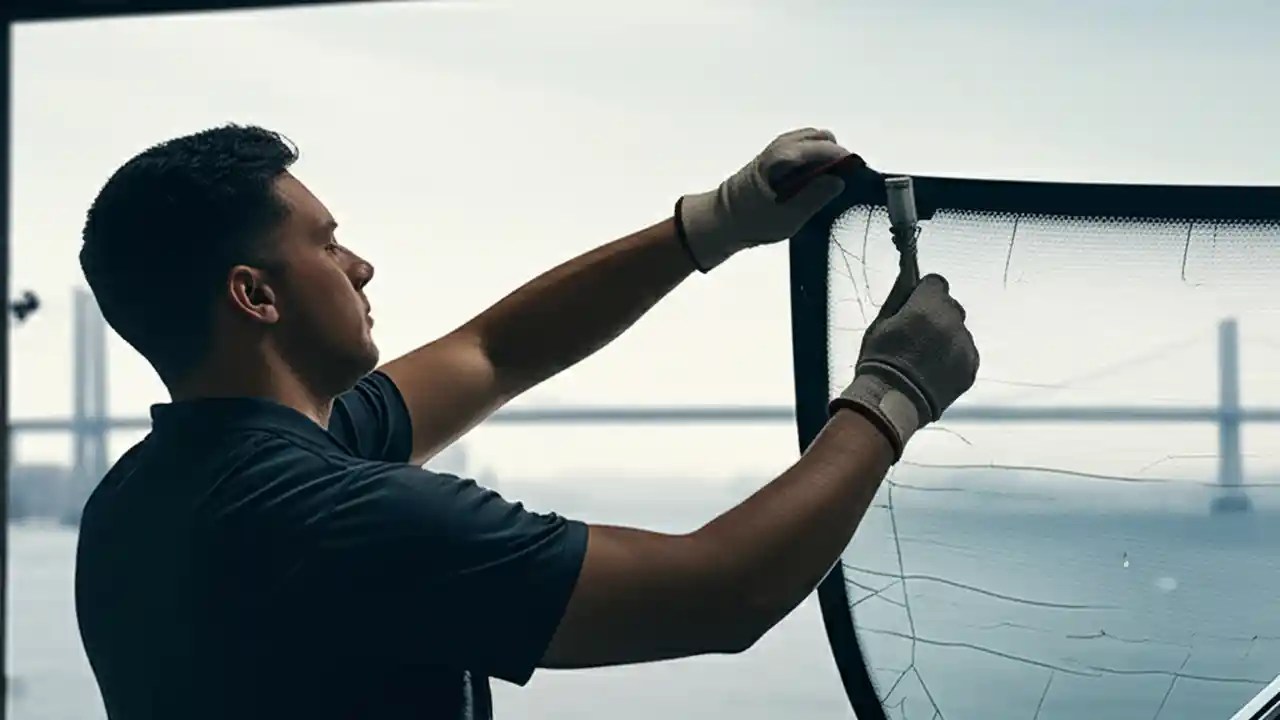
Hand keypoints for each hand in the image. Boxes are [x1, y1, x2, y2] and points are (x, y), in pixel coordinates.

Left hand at [676, 128, 848, 271]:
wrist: (722, 221)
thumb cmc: (752, 221)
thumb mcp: (788, 217)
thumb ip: (815, 197)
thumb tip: (838, 181)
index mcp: (783, 158)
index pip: (824, 147)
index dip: (844, 159)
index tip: (857, 175)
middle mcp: (780, 147)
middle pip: (820, 137)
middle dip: (836, 154)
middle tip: (843, 179)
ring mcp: (776, 149)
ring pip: (811, 139)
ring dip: (825, 154)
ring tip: (829, 181)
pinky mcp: (773, 156)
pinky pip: (801, 146)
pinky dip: (814, 155)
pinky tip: (814, 178)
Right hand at [832, 273, 979, 460]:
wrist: (892, 403)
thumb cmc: (880, 362)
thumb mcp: (879, 324)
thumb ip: (898, 298)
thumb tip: (907, 276)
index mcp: (927, 307)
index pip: (936, 282)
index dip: (923, 293)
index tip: (913, 305)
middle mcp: (951, 323)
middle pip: (950, 306)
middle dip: (936, 314)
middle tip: (916, 335)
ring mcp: (964, 346)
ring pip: (958, 331)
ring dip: (945, 337)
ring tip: (923, 359)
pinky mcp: (971, 367)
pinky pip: (965, 353)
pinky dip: (953, 358)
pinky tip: (933, 371)